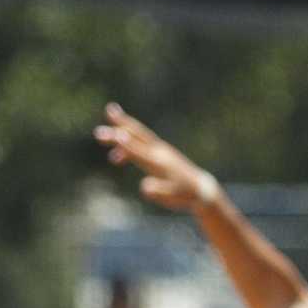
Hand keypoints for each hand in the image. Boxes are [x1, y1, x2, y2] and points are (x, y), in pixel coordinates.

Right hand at [95, 103, 218, 213]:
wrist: (200, 188)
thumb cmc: (185, 194)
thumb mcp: (172, 197)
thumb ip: (158, 191)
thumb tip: (144, 187)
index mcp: (159, 162)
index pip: (140, 151)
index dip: (128, 145)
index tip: (117, 135)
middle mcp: (158, 151)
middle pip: (138, 135)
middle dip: (122, 124)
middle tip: (109, 110)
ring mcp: (158, 150)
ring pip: (138, 136)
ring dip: (122, 128)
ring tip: (107, 119)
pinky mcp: (158, 154)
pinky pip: (140, 146)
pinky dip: (127, 147)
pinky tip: (116, 158)